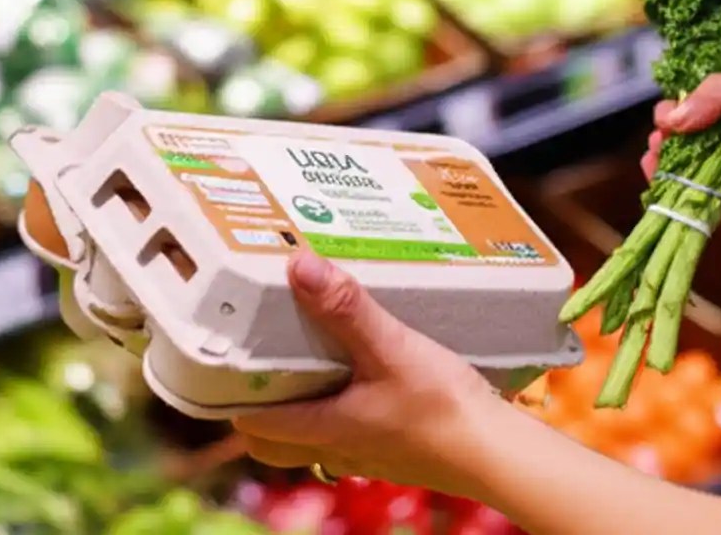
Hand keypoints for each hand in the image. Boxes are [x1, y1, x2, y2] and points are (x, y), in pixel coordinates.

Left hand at [233, 250, 507, 494]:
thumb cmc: (442, 410)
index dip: (229, 397)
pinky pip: (352, 431)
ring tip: (311, 356)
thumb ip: (347, 310)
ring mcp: (366, 454)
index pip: (252, 424)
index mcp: (323, 428)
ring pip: (313, 436)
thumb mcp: (391, 349)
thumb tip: (299, 266)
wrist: (496, 453)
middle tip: (262, 358)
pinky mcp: (395, 450)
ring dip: (304, 403)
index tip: (224, 359)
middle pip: (275, 440)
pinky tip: (365, 375)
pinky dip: (344, 406)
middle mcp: (337, 448)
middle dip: (261, 404)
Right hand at [641, 74, 720, 257]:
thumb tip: (673, 118)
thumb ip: (719, 94)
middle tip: (664, 125)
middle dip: (676, 123)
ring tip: (656, 147)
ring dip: (668, 150)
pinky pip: (692, 190)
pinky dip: (668, 180)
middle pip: (701, 126)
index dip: (694, 95)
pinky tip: (652, 169)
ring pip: (692, 158)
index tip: (676, 99)